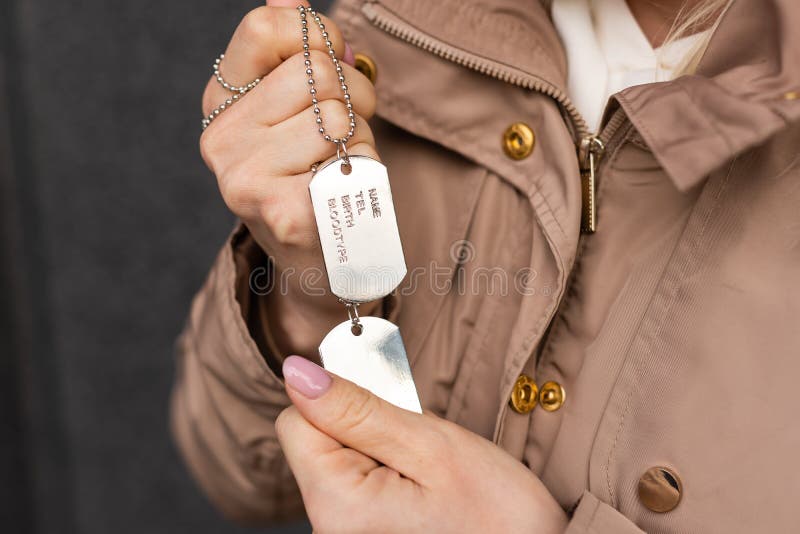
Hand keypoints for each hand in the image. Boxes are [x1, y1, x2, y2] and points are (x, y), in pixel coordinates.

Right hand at [199, 1, 379, 352]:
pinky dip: (365, 173)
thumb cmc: (316, 177)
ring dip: (361, 139)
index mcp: (222, 104)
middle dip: (355, 95)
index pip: (265, 27)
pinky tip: (344, 195)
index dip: (318, 34)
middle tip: (348, 132)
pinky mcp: (280, 212)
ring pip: (336, 116)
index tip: (334, 61)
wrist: (321, 263)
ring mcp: (245, 178)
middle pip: (316, 72)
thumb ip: (296, 55)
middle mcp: (221, 140)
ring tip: (343, 167)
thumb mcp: (298, 111)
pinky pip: (351, 160)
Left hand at [275, 356, 568, 533]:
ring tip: (429, 468)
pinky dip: (390, 470)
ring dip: (382, 447)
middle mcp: (328, 529)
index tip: (386, 404)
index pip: (295, 421)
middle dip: (366, 426)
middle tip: (420, 443)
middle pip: (318, 441)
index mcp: (335, 506)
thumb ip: (358, 410)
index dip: (339, 399)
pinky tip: (425, 485)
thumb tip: (297, 374)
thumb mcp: (432, 447)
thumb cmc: (498, 517)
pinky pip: (360, 483)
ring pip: (343, 459)